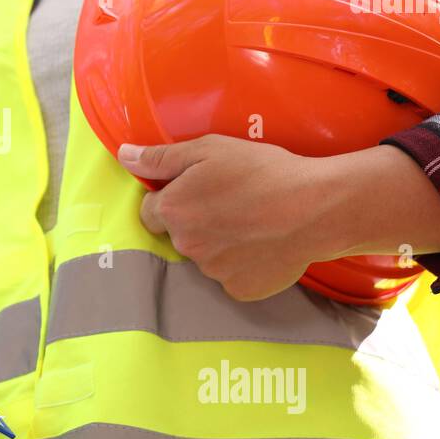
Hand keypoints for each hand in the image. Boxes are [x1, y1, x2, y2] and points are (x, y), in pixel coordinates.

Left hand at [117, 135, 336, 301]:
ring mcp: (213, 271)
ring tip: (253, 222)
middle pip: (179, 235)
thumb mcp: (208, 149)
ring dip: (221, 243)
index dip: (170, 200)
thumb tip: (124, 155)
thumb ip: (161, 157)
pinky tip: (264, 244)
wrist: (315, 207)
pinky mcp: (239, 289)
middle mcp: (186, 245)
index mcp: (173, 211)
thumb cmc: (261, 171)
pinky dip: (244, 264)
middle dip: (196, 222)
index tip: (195, 192)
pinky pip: (233, 276)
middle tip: (231, 204)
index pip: (150, 212)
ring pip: (207, 257)